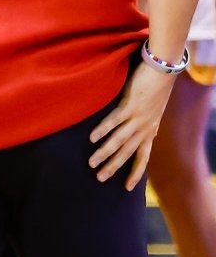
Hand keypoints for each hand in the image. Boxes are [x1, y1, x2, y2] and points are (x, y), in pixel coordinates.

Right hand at [90, 62, 177, 189]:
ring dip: (105, 153)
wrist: (164, 69)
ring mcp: (138, 117)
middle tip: (100, 178)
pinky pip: (114, 121)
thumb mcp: (153, 109)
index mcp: (150, 130)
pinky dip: (103, 130)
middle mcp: (145, 127)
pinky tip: (91, 138)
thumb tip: (140, 131)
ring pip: (119, 140)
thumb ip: (144, 122)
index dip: (136, 172)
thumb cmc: (155, 86)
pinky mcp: (130, 105)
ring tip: (91, 162)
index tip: (128, 188)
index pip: (143, 157)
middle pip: (128, 153)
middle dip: (114, 167)